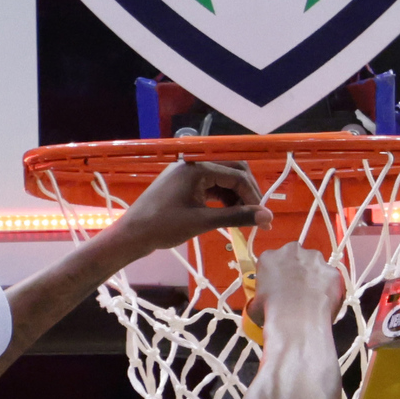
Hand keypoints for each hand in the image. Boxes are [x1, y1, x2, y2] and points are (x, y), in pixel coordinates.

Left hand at [116, 161, 270, 254]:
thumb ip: (236, 217)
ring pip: (223, 179)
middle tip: (256, 217)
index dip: (253, 197)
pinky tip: (228, 215)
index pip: (237, 176)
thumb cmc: (164, 227)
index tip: (263, 219)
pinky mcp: (184, 184)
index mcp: (198, 167)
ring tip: (243, 220)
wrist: (132, 234)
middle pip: (232, 171)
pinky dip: (222, 199)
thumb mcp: (202, 222)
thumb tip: (267, 218)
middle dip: (247, 194)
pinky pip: (211, 186)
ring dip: (236, 197)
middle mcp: (194, 164)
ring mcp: (188, 173)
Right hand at [248, 244, 343, 324]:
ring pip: (316, 266)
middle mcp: (293, 252)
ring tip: (312, 299)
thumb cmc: (272, 313)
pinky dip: (329, 290)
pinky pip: (331, 280)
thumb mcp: (254, 305)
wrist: (296, 321)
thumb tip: (259, 306)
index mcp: (270, 257)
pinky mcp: (332, 272)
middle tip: (297, 291)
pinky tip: (324, 303)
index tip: (279, 286)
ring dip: (315, 278)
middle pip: (296, 258)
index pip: (272, 261)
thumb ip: (259, 298)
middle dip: (298, 271)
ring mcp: (315, 260)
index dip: (277, 274)